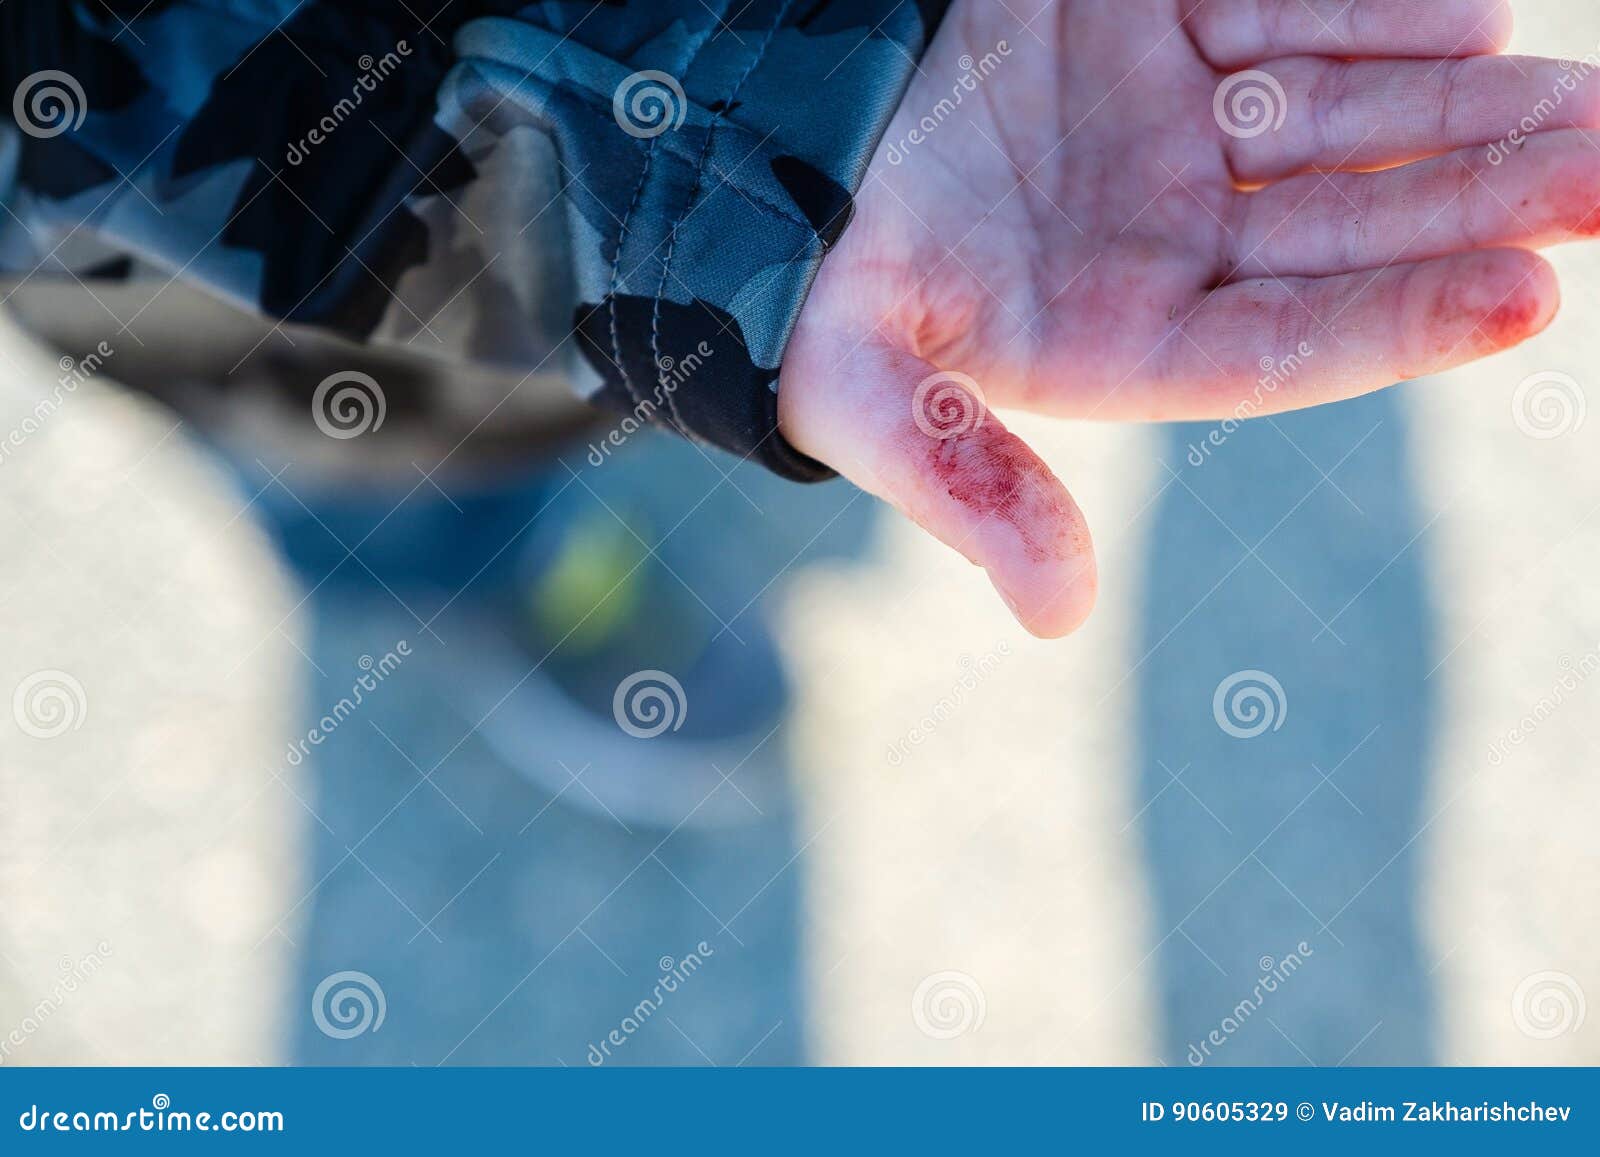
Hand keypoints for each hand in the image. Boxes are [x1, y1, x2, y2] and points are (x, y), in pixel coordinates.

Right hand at [780, 0, 1594, 636]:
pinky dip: (1369, 9)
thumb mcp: (853, 385)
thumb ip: (958, 479)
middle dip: (1478, 205)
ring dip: (1463, 112)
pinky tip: (1477, 21)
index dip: (1394, 320)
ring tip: (1584, 110)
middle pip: (1344, 228)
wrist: (752, 141)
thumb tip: (1057, 617)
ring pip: (1340, 116)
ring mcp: (1164, 129)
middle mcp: (1160, 240)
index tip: (1524, 296)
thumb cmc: (801, 276)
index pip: (1278, 343)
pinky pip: (1277, 9)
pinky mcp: (1148, 26)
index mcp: (1111, 339)